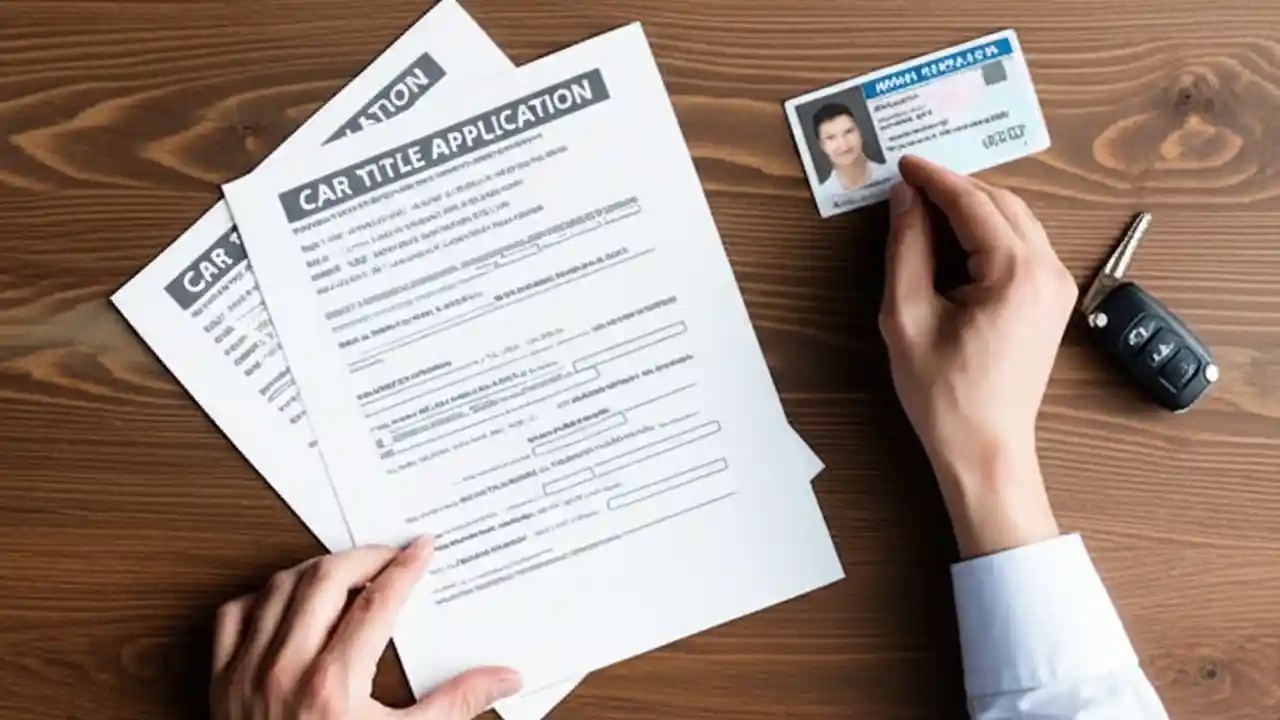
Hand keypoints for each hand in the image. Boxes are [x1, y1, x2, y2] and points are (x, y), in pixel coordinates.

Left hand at [212, 538, 520, 719]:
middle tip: (388, 555)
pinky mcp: (221, 681)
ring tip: (345, 571)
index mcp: (335, 684)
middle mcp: (287, 669)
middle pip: (327, 579)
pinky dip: (262, 596)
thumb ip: (455, 704)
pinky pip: (235, 614)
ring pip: (280, 586)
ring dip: (315, 569)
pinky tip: (288, 599)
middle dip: (364, 557)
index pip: (378, 601)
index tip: (422, 549)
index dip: (405, 567)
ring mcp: (248, 671)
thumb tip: (505, 677)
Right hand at [880, 155, 1075, 557]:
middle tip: (909, 185)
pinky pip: (1022, 246)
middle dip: (954, 188)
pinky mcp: (1052, 302)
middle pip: (1001, 202)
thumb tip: (905, 199)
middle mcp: (1048, 272)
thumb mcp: (907, 316)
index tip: (903, 164)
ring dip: (973, 207)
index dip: (933, 178)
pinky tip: (955, 240)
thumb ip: (906, 249)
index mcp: (1016, 273)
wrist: (986, 449)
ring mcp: (1057, 287)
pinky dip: (989, 232)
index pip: (972, 203)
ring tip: (926, 209)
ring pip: (1016, 220)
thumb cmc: (944, 395)